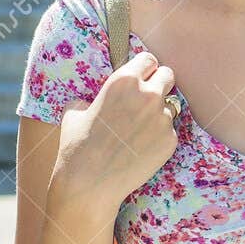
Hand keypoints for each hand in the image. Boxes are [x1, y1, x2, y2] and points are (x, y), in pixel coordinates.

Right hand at [49, 50, 178, 214]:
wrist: (89, 184)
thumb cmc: (76, 146)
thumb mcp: (74, 111)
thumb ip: (89, 98)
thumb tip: (90, 100)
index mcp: (123, 80)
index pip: (148, 59)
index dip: (144, 69)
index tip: (140, 78)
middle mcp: (147, 95)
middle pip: (168, 75)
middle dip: (159, 84)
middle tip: (146, 99)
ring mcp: (162, 119)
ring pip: (171, 105)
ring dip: (159, 112)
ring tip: (140, 129)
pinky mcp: (170, 141)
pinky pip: (170, 130)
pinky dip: (160, 136)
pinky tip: (141, 148)